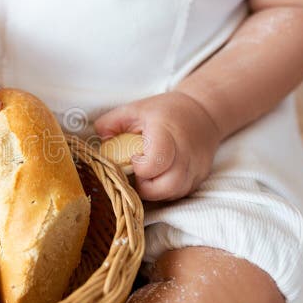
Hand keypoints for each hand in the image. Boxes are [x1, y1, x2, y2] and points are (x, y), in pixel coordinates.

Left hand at [94, 91, 221, 200]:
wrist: (203, 113)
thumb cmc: (165, 111)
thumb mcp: (135, 109)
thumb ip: (111, 123)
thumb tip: (99, 140)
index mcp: (168, 133)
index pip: (157, 161)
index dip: (140, 167)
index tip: (133, 158)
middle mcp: (186, 153)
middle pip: (167, 185)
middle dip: (146, 187)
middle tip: (138, 173)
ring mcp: (196, 168)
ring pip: (174, 193)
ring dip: (155, 191)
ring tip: (147, 176)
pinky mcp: (200, 178)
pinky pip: (181, 193)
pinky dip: (166, 191)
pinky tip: (159, 177)